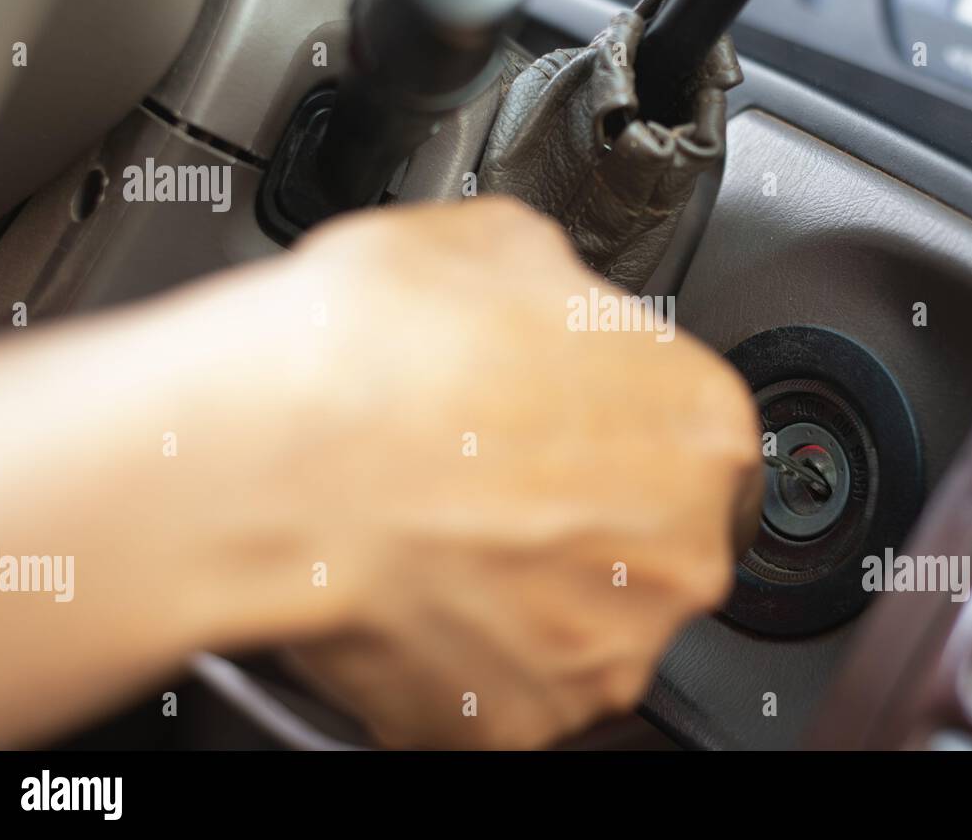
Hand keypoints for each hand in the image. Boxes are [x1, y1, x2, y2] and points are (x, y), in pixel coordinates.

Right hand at [257, 197, 761, 747]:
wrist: (268, 458)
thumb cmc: (381, 353)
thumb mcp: (499, 248)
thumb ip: (568, 296)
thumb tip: (556, 306)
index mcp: (703, 430)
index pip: (703, 448)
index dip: (630, 437)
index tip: (579, 436)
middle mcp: (680, 557)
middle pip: (654, 547)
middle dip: (585, 520)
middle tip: (495, 481)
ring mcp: (599, 653)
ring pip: (581, 624)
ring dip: (528, 589)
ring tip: (440, 530)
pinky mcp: (513, 723)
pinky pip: (503, 684)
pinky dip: (463, 649)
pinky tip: (411, 587)